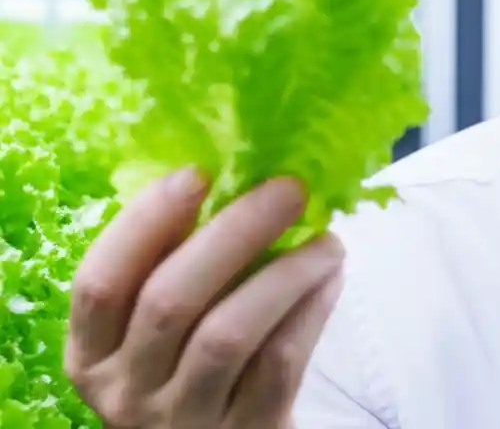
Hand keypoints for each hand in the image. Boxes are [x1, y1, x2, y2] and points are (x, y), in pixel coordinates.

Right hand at [65, 168, 344, 427]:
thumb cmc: (195, 369)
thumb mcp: (162, 331)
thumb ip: (177, 268)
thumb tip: (229, 177)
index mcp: (92, 352)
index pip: (100, 281)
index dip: (144, 222)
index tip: (196, 172)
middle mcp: (126, 390)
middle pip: (170, 300)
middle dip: (234, 232)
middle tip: (289, 189)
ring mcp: (184, 418)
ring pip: (228, 334)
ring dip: (284, 273)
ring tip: (327, 239)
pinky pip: (278, 363)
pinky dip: (309, 312)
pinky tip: (330, 279)